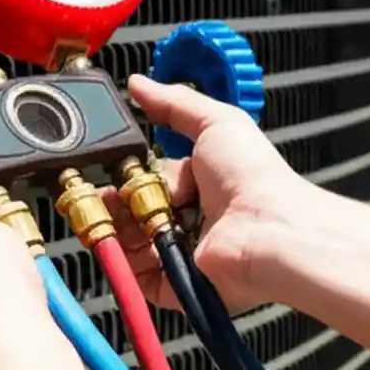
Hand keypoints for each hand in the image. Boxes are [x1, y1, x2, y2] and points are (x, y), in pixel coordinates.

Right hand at [105, 74, 314, 312]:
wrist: (269, 230)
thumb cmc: (253, 176)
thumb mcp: (216, 122)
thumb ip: (175, 103)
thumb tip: (138, 84)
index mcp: (199, 183)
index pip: (148, 177)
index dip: (126, 173)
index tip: (103, 166)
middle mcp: (190, 218)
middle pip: (134, 210)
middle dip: (113, 202)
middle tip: (100, 196)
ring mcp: (182, 253)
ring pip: (130, 242)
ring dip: (113, 229)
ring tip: (105, 218)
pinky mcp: (176, 285)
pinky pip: (137, 277)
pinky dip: (122, 264)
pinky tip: (115, 246)